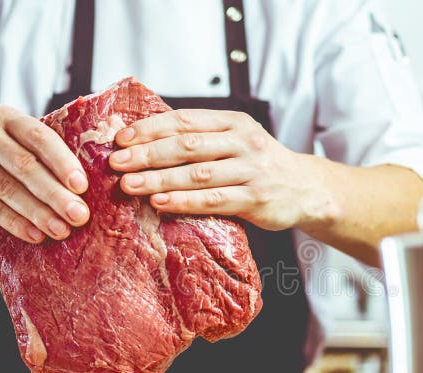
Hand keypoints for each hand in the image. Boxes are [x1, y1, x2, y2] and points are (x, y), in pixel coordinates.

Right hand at [0, 104, 89, 242]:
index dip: (62, 162)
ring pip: (6, 190)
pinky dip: (14, 223)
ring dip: (37, 214)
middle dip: (54, 194)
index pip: (39, 137)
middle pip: (24, 166)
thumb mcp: (10, 130)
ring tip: (62, 230)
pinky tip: (35, 235)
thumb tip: (84, 184)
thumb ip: (39, 147)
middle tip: (80, 216)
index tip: (82, 186)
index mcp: (6, 116)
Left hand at [109, 109, 328, 230]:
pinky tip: (160, 203)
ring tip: (129, 185)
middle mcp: (243, 142)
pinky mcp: (255, 199)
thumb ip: (203, 139)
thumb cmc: (260, 165)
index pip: (185, 120)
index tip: (121, 138)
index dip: (150, 128)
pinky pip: (213, 200)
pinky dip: (184, 201)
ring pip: (196, 174)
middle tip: (117, 163)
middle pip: (187, 145)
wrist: (306, 189)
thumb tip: (146, 141)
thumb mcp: (236, 141)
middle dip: (147, 153)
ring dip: (159, 179)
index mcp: (233, 122)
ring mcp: (251, 171)